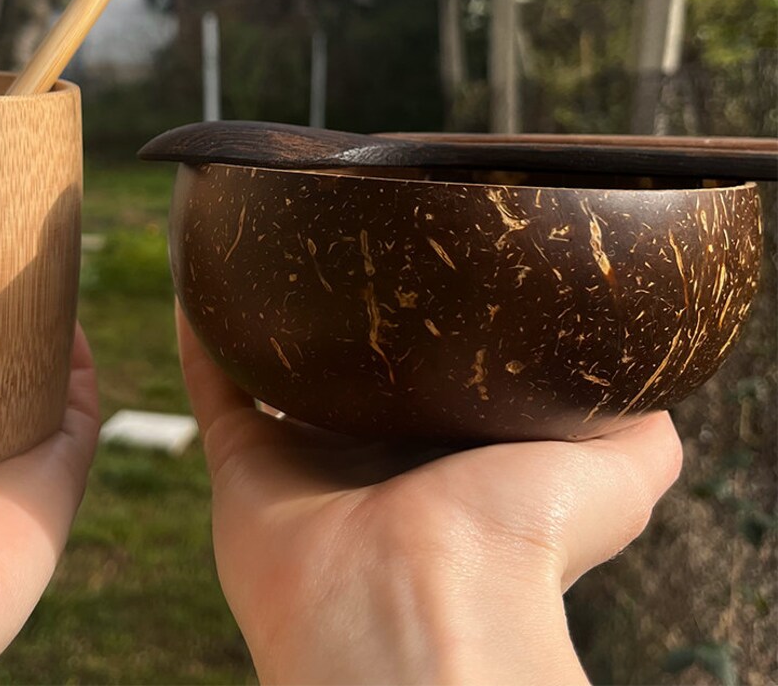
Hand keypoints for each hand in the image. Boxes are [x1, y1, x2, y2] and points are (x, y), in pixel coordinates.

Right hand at [177, 304, 681, 684]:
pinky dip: (201, 337)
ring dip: (265, 325)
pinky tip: (201, 280)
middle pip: (350, 381)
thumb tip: (652, 375)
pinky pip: (213, 387)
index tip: (424, 271)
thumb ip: (637, 424)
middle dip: (343, 326)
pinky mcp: (241, 470)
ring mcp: (302, 469)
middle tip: (339, 250)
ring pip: (275, 380)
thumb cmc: (519, 541)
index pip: (432, 385)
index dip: (429, 333)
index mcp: (447, 461)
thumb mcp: (614, 469)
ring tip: (265, 254)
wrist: (421, 602)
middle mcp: (373, 465)